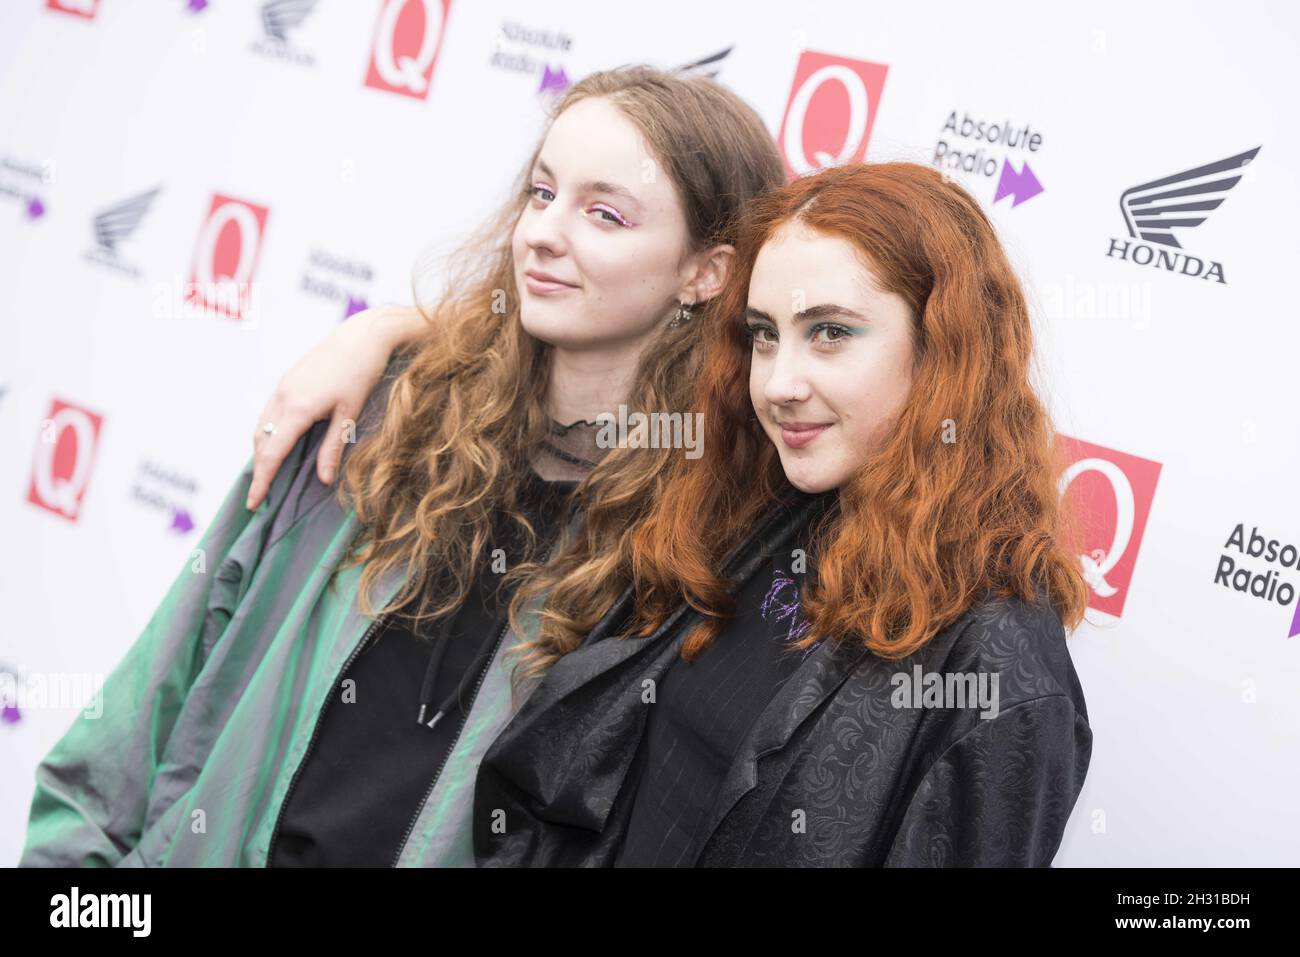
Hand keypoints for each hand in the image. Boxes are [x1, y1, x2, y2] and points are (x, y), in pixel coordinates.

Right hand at [245, 306, 428, 509]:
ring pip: (262, 426)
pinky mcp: (288, 380)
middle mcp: (283, 397)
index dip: (262, 481)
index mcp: (297, 408)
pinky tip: (276, 443)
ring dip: (260, 452)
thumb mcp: (349, 414)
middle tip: (259, 497)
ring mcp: (283, 387)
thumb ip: (332, 447)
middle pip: (261, 441)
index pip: (272, 453)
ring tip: (265, 475)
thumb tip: (322, 479)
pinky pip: (269, 413)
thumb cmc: (361, 373)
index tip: (254, 504)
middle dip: (258, 471)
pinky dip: (267, 433)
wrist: (362, 335)